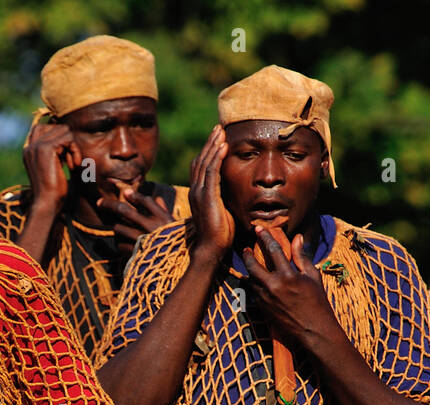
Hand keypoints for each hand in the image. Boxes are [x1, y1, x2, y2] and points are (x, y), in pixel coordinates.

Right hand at [23, 122, 79, 211]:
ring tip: (71, 164)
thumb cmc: (53, 192)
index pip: (44, 128)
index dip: (60, 139)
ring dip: (72, 147)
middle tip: (69, 161)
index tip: (64, 158)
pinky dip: (75, 151)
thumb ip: (56, 152)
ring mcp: (36, 146)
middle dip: (67, 141)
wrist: (47, 203)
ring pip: (64, 130)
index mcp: (29, 151)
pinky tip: (73, 166)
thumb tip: (67, 136)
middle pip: (55, 126)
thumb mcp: (53, 167)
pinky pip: (68, 138)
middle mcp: (30, 146)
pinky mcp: (46, 148)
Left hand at [98, 186, 172, 255]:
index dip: (134, 196)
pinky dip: (121, 245)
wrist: (178, 267)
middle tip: (99, 202)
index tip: (125, 192)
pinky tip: (127, 247)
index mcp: (163, 219)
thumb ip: (164, 212)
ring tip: (122, 232)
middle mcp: (151, 226)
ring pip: (118, 228)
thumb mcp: (174, 227)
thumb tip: (158, 198)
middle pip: (124, 210)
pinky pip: (120, 245)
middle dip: (109, 204)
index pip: (146, 201)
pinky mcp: (136, 253)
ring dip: (117, 228)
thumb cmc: (176, 245)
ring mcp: (142, 239)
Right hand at [189, 126, 233, 259]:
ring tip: (221, 132)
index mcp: (198, 194)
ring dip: (214, 146)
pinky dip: (217, 158)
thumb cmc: (220, 235)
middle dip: (210, 144)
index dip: (208, 152)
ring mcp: (199, 193)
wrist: (212, 249)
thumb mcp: (223, 211)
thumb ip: (224, 199)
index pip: (200, 167)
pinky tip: (223, 147)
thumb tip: (234, 192)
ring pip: (205, 163)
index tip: (217, 139)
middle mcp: (195, 191)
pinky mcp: (207, 197)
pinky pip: (211, 172)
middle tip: (219, 129)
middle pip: (201, 160)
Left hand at [242, 226, 340, 350]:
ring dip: (249, 271)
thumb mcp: (312, 276)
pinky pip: (253, 292)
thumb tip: (297, 238)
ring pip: (250, 280)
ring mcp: (266, 298)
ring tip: (250, 264)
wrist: (313, 329)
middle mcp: (273, 286)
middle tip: (246, 248)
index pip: (272, 250)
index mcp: (288, 275)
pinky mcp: (262, 308)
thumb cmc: (317, 301)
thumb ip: (301, 256)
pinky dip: (254, 285)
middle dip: (247, 254)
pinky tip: (257, 281)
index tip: (258, 229)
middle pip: (252, 265)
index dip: (264, 237)